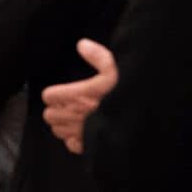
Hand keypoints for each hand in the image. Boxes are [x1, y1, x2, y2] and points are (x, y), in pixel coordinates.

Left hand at [40, 39, 118, 153]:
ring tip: (76, 118)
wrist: (142, 118)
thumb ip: (99, 56)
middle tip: (69, 106)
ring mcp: (80, 132)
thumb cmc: (128, 95)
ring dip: (63, 125)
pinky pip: (70, 144)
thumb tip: (82, 44)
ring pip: (58, 130)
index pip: (49, 96)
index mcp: (78, 96)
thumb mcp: (117, 70)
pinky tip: (83, 132)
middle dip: (57, 110)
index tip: (63, 92)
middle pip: (49, 115)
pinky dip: (74, 139)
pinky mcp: (87, 146)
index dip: (55, 93)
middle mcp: (75, 115)